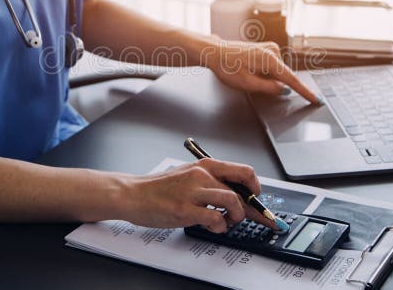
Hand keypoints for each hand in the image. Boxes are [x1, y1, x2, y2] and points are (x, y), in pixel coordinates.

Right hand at [122, 158, 276, 232]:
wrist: (133, 194)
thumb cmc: (159, 188)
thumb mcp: (187, 175)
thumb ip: (210, 181)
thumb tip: (234, 195)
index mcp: (204, 165)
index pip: (243, 171)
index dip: (256, 188)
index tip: (259, 200)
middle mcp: (202, 175)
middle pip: (242, 188)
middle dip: (251, 207)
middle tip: (250, 217)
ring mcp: (194, 192)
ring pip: (233, 201)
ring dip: (236, 217)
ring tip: (227, 222)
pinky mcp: (185, 209)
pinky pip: (215, 218)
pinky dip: (220, 226)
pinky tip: (212, 227)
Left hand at [204, 40, 321, 104]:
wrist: (214, 52)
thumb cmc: (226, 66)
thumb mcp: (247, 84)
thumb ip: (269, 88)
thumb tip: (284, 89)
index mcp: (270, 59)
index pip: (292, 80)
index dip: (305, 92)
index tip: (317, 100)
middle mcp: (273, 51)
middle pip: (283, 76)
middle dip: (273, 84)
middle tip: (251, 81)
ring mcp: (269, 48)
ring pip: (277, 72)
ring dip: (267, 78)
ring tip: (246, 73)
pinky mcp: (265, 48)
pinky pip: (272, 66)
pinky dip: (264, 72)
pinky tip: (249, 69)